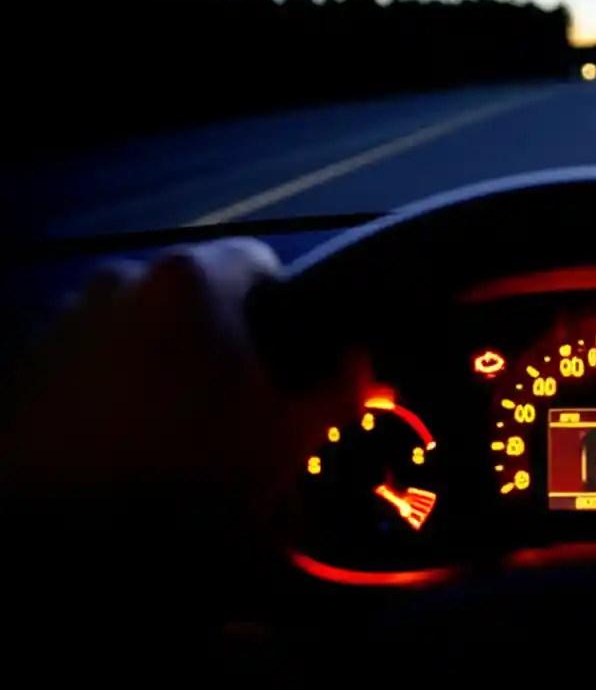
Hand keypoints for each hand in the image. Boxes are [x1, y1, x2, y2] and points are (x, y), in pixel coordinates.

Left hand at [1, 239, 359, 560]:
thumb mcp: (287, 438)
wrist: (64, 530)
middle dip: (219, 335)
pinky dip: (114, 380)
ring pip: (141, 322)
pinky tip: (126, 434)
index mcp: (193, 280)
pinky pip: (94, 354)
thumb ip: (338, 392)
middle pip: (196, 293)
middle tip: (236, 400)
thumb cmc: (189, 469)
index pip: (259, 262)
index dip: (284, 311)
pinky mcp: (29, 360)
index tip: (287, 362)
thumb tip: (366, 366)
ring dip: (163, 355)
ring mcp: (67, 315)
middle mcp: (124, 276)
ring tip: (175, 422)